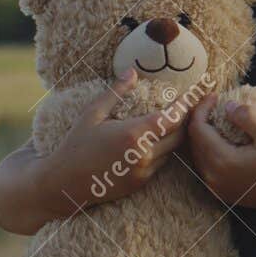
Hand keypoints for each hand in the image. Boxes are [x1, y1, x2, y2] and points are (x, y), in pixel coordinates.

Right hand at [42, 67, 195, 212]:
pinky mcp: (141, 182)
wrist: (63, 184)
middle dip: (185, 119)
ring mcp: (144, 171)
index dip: (185, 105)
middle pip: (180, 134)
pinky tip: (159, 140)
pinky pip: (162, 163)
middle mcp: (144, 154)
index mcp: (134, 134)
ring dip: (175, 136)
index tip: (192, 94)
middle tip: (188, 106)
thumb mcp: (92, 114)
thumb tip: (132, 72)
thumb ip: (116, 92)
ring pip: (173, 150)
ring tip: (176, 121)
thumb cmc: (75, 145)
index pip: (173, 117)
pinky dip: (164, 150)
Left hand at [187, 92, 255, 212]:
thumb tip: (228, 105)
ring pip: (198, 154)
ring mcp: (214, 185)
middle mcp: (212, 175)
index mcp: (222, 160)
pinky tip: (222, 140)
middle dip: (200, 119)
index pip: (198, 128)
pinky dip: (209, 148)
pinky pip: (206, 165)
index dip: (201, 108)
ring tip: (217, 119)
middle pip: (194, 141)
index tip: (215, 95)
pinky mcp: (220, 190)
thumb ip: (249, 118)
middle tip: (214, 104)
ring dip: (204, 134)